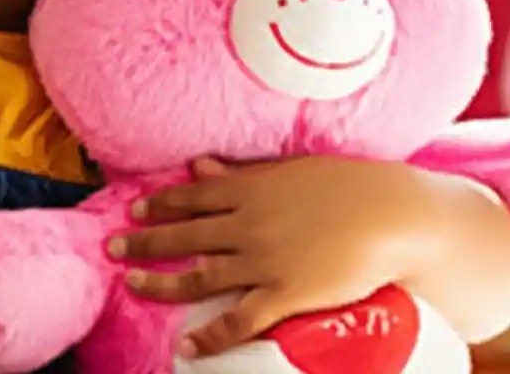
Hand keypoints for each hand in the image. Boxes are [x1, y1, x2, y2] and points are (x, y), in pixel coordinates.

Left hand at [105, 156, 425, 357]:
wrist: (396, 217)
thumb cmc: (353, 186)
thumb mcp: (294, 168)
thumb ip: (245, 170)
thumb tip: (200, 164)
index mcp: (252, 189)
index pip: (192, 197)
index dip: (160, 205)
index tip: (135, 209)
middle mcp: (249, 224)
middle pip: (184, 236)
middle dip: (145, 241)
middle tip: (114, 246)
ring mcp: (264, 261)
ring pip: (199, 277)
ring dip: (160, 283)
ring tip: (132, 284)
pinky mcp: (286, 294)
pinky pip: (238, 320)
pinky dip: (210, 336)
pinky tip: (186, 346)